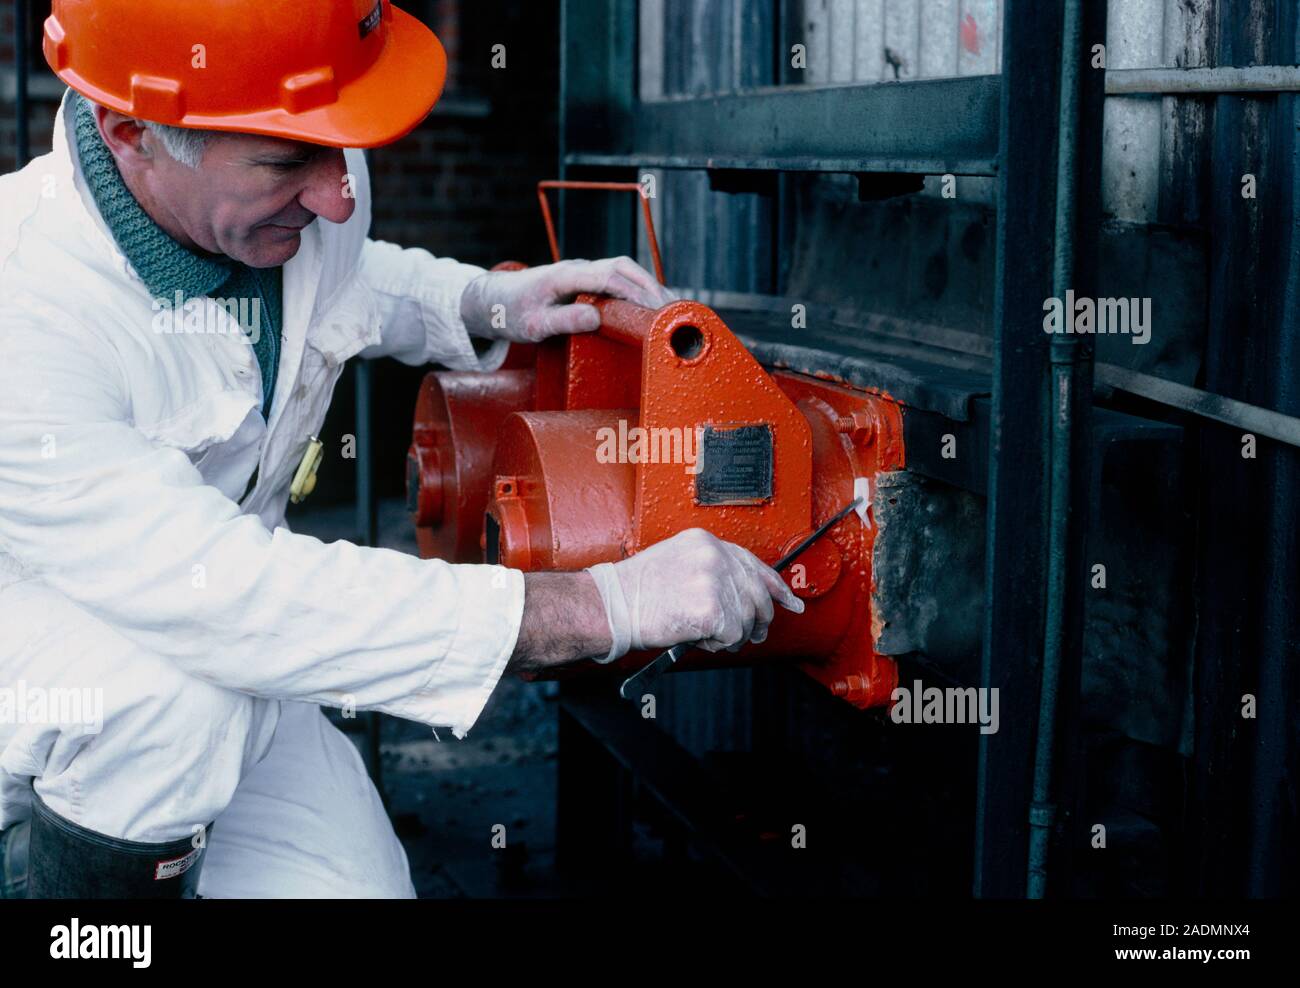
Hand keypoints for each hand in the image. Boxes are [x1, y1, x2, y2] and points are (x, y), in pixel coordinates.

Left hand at [459, 256, 676, 342]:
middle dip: (651, 286)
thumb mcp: (532, 325)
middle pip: (624, 267)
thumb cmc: (510, 313)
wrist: (492, 299)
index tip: (656, 309)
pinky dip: (638, 288)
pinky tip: (651, 305)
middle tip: (673, 310)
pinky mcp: (585, 279)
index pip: (609, 277)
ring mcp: (583, 271)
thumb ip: (563, 321)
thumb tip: (596, 318)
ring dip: (648, 286)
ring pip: (623, 270)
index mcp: (565, 275)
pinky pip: (617, 278)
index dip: (636, 292)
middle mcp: (577, 268)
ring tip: (670, 308)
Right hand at [584, 528, 804, 662]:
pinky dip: (714, 644)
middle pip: (757, 595)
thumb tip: (743, 593)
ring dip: (728, 635)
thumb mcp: (677, 562)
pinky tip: (694, 635)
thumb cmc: (635, 590)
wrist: (610, 605)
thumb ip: (712, 571)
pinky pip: (730, 637)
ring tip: (702, 631)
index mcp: (706, 542)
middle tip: (752, 633)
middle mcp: (714, 556)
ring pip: (745, 620)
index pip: (753, 564)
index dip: (775, 587)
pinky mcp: (710, 610)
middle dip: (757, 620)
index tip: (789, 601)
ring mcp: (713, 581)